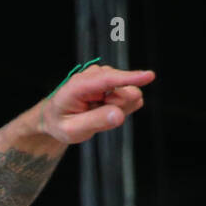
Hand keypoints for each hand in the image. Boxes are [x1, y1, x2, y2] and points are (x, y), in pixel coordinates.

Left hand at [38, 64, 154, 144]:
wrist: (56, 116)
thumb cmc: (61, 122)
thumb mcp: (71, 130)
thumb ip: (94, 122)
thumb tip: (119, 115)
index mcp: (79, 85)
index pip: (108, 80)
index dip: (129, 78)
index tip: (149, 76)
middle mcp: (95, 75)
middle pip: (125, 92)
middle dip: (117, 109)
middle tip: (94, 116)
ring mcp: (106, 77)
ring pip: (129, 96)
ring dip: (116, 110)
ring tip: (96, 113)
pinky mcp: (114, 82)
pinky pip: (129, 98)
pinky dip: (118, 108)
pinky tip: (103, 109)